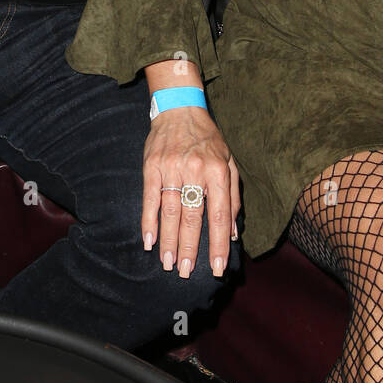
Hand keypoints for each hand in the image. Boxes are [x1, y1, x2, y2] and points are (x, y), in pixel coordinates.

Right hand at [142, 107, 239, 279]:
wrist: (180, 109)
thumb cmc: (208, 140)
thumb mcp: (229, 162)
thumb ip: (233, 196)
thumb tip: (232, 232)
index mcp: (217, 171)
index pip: (219, 215)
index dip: (217, 243)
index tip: (216, 267)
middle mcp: (195, 170)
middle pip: (192, 217)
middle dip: (189, 249)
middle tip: (185, 272)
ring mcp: (171, 168)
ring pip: (170, 211)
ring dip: (168, 241)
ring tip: (167, 264)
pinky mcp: (152, 166)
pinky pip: (150, 198)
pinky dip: (148, 221)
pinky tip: (149, 241)